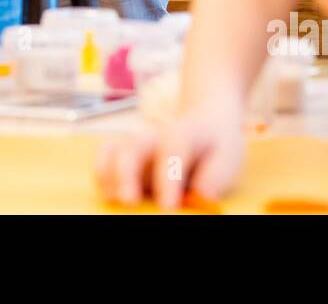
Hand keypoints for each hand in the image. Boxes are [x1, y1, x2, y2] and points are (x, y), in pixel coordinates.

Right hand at [96, 110, 245, 209]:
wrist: (207, 122)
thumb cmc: (216, 146)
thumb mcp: (226, 159)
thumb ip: (213, 177)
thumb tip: (199, 195)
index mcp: (184, 134)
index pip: (173, 150)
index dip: (168, 178)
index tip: (169, 206)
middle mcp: (154, 136)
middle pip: (134, 147)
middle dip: (127, 175)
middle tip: (129, 201)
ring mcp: (137, 144)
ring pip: (113, 150)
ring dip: (109, 175)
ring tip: (112, 198)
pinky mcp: (124, 154)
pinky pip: (104, 156)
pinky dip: (101, 173)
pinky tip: (107, 194)